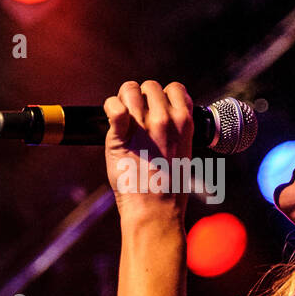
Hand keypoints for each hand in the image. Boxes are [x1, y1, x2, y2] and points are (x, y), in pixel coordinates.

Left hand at [103, 80, 193, 221]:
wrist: (155, 209)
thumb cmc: (169, 186)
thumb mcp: (184, 150)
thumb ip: (175, 128)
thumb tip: (162, 113)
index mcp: (185, 122)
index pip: (175, 88)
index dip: (163, 96)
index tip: (156, 110)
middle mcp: (166, 120)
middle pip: (150, 86)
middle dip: (142, 97)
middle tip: (136, 117)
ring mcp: (143, 126)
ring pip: (130, 89)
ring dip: (125, 99)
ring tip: (124, 117)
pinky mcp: (121, 136)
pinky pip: (113, 106)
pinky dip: (110, 107)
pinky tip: (112, 117)